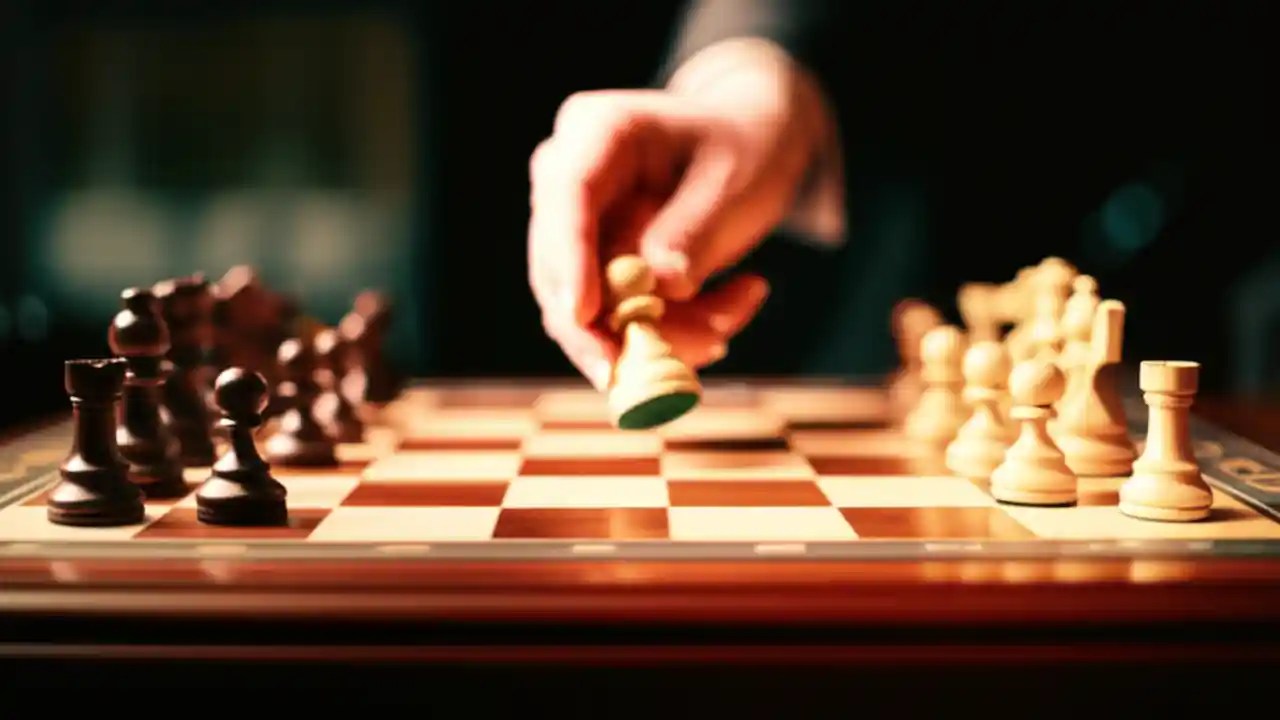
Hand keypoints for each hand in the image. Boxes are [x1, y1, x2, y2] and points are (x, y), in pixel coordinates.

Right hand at [528, 39, 831, 388]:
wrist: (752, 143)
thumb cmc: (746, 148)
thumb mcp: (736, 183)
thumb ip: (696, 232)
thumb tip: (662, 285)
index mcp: (599, 130)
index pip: (567, 196)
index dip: (569, 260)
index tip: (583, 317)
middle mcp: (568, 177)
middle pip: (559, 267)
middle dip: (619, 325)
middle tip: (684, 357)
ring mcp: (573, 226)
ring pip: (585, 310)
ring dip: (657, 337)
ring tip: (728, 325)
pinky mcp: (590, 268)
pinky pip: (612, 322)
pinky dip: (666, 335)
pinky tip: (720, 321)